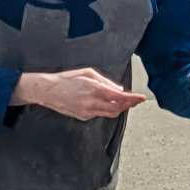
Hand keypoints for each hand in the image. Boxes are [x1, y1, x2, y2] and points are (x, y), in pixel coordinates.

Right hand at [12, 67, 145, 119]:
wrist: (48, 90)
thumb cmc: (66, 79)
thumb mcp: (87, 73)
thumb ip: (105, 81)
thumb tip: (118, 89)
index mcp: (95, 89)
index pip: (120, 97)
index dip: (132, 98)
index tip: (141, 98)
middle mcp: (92, 103)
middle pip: (117, 108)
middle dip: (129, 105)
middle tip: (136, 101)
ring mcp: (87, 112)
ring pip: (110, 114)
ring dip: (119, 109)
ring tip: (125, 103)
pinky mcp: (82, 116)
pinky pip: (99, 114)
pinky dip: (107, 110)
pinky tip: (108, 104)